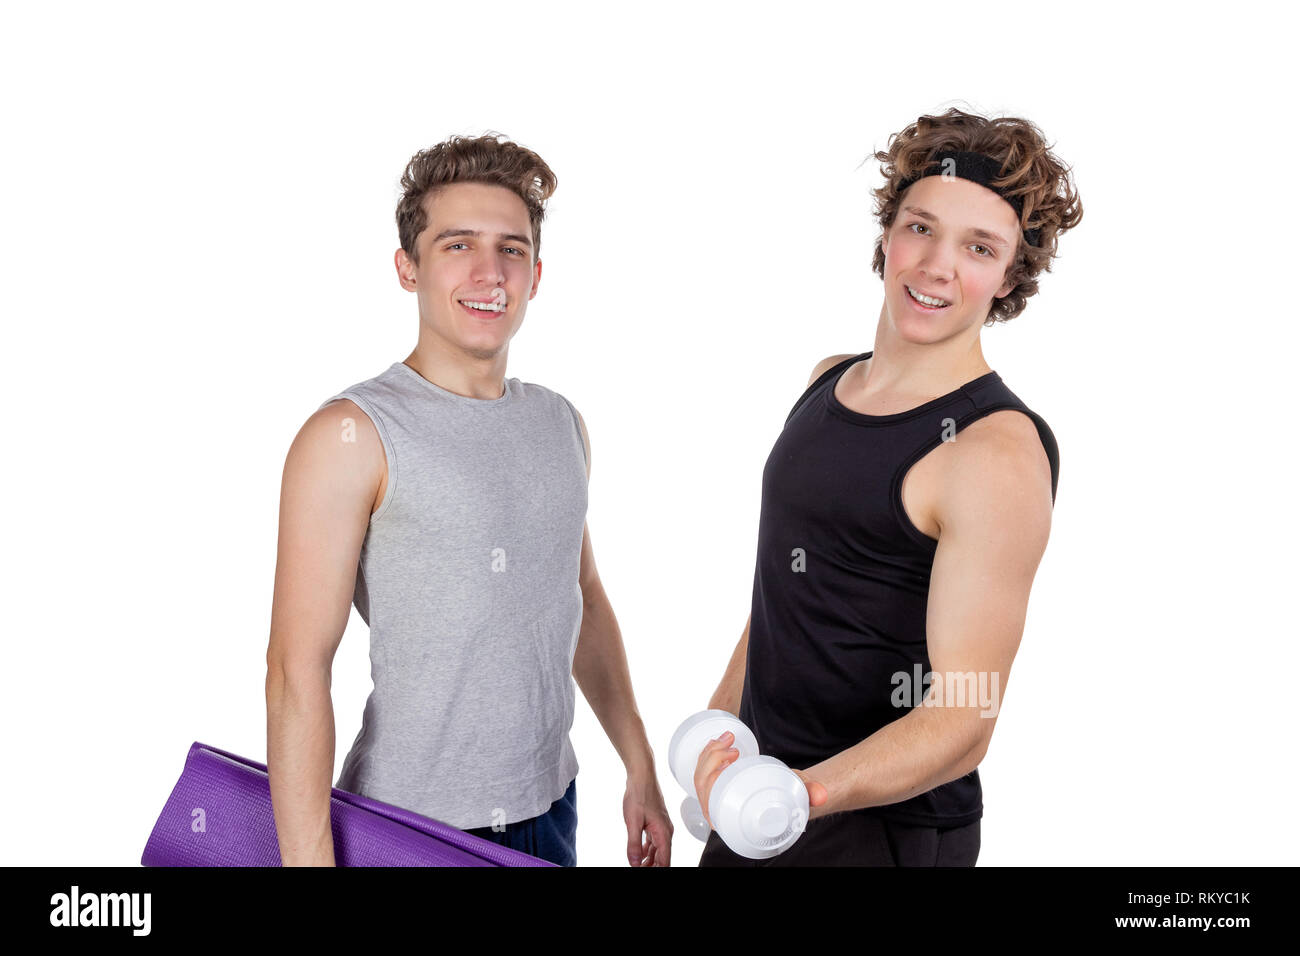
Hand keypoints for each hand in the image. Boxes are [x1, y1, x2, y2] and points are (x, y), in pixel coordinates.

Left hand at [623, 769, 673, 865]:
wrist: (641, 776)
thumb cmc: (640, 794)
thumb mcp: (633, 822)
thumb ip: (634, 844)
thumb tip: (634, 863)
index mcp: (663, 833)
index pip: (665, 861)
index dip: (656, 870)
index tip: (644, 872)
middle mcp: (665, 831)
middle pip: (662, 858)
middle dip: (652, 866)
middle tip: (638, 869)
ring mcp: (661, 827)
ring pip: (658, 850)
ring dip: (649, 860)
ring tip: (638, 865)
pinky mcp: (655, 822)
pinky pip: (654, 841)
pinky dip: (648, 850)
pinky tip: (640, 853)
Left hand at [695, 734, 830, 828]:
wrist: (790, 795)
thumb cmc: (790, 798)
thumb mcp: (798, 793)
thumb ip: (810, 794)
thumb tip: (821, 795)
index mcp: (730, 823)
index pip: (709, 802)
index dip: (711, 779)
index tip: (733, 759)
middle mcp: (719, 814)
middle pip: (701, 785)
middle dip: (711, 758)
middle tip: (734, 745)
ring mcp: (715, 800)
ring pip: (699, 776)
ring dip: (708, 753)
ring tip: (728, 738)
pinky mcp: (717, 787)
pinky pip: (702, 772)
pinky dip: (706, 754)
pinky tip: (715, 741)